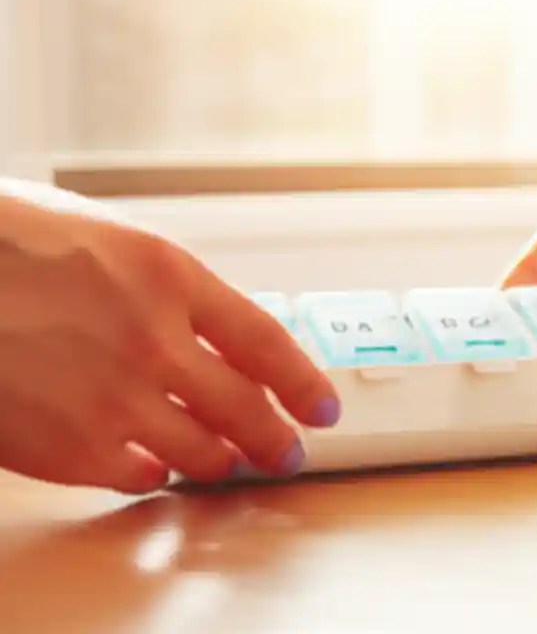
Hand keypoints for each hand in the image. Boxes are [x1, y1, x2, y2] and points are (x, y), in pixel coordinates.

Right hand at [0, 181, 338, 492]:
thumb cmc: (3, 242)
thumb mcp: (106, 242)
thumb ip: (166, 289)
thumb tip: (213, 332)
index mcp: (169, 277)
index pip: (267, 341)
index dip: (304, 382)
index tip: (322, 405)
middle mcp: (154, 340)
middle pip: (246, 409)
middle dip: (276, 438)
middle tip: (287, 451)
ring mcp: (113, 398)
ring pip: (201, 451)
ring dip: (221, 460)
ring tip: (225, 462)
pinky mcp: (69, 445)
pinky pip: (139, 476)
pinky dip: (154, 474)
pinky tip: (153, 467)